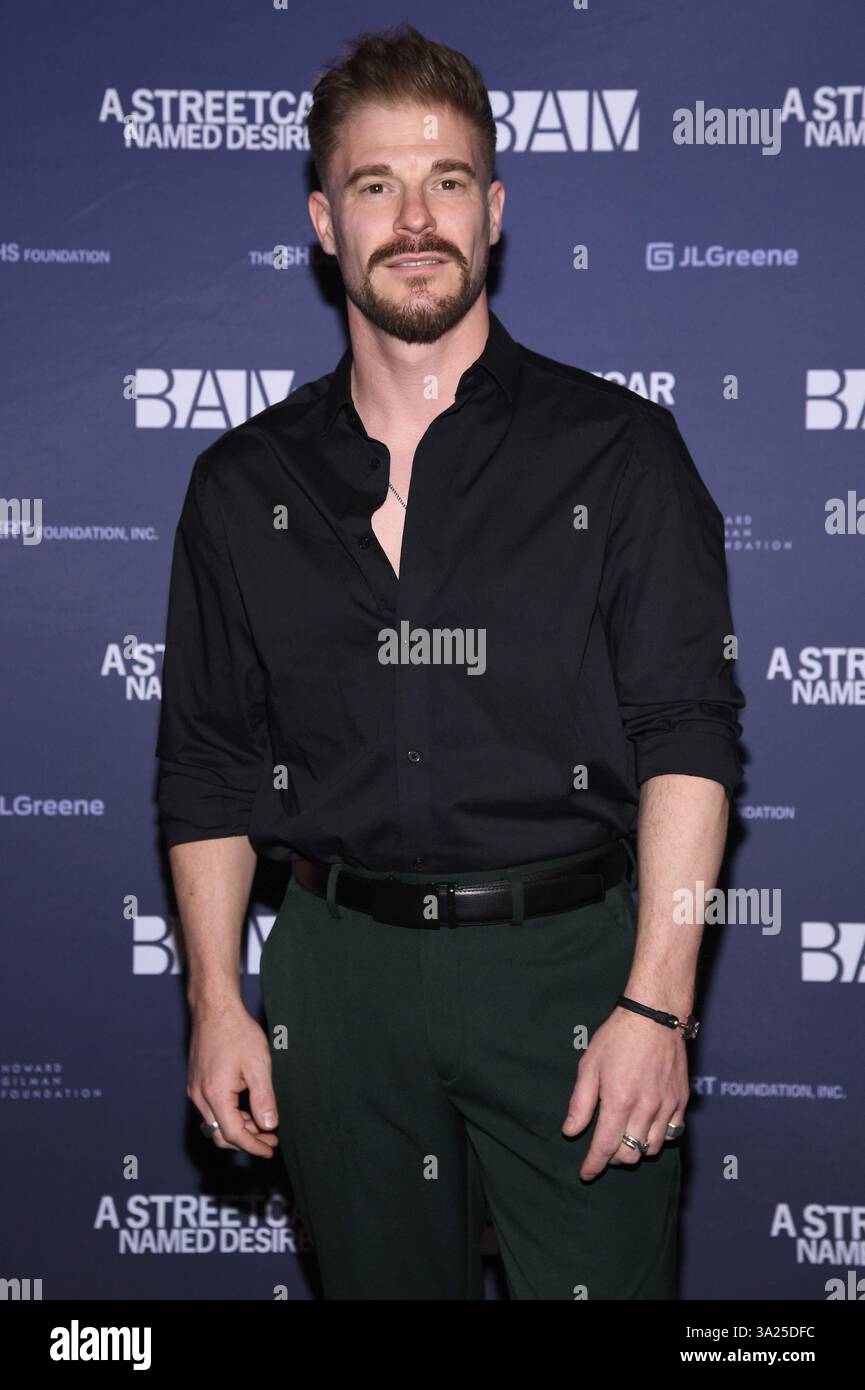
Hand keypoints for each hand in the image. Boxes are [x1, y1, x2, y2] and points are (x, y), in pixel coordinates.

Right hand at [188, 1000, 279, 1157]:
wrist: (214, 1009)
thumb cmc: (237, 1032)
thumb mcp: (258, 1065)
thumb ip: (264, 1098)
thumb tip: (269, 1125)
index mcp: (215, 1094)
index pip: (233, 1134)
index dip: (253, 1146)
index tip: (270, 1149)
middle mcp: (200, 1096)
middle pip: (220, 1134)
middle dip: (247, 1141)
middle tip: (270, 1139)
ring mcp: (195, 1089)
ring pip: (216, 1123)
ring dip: (239, 1128)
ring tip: (264, 1124)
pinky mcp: (196, 1082)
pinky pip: (211, 1109)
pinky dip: (230, 1115)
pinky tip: (248, 1108)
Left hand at [561, 1006, 688, 1179]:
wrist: (655, 1017)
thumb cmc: (618, 1038)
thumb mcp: (589, 1066)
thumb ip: (581, 1103)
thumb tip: (570, 1132)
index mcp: (619, 1101)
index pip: (605, 1147)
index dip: (593, 1166)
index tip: (586, 1174)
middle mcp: (645, 1109)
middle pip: (630, 1155)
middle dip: (613, 1158)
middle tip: (604, 1147)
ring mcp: (666, 1106)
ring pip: (652, 1148)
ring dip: (636, 1149)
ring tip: (625, 1136)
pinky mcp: (681, 1100)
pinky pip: (672, 1133)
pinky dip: (658, 1137)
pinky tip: (647, 1126)